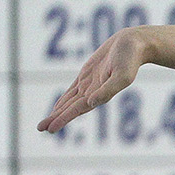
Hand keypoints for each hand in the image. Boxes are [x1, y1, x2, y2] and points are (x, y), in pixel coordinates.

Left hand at [37, 27, 151, 132]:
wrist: (133, 44)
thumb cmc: (130, 59)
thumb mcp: (122, 75)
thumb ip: (108, 90)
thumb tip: (91, 103)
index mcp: (100, 94)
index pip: (77, 109)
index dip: (63, 119)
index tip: (50, 129)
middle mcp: (93, 92)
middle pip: (70, 109)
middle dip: (56, 119)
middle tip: (41, 129)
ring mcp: (89, 84)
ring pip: (69, 102)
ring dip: (58, 112)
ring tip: (46, 123)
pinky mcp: (87, 75)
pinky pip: (72, 91)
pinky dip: (64, 100)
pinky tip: (58, 108)